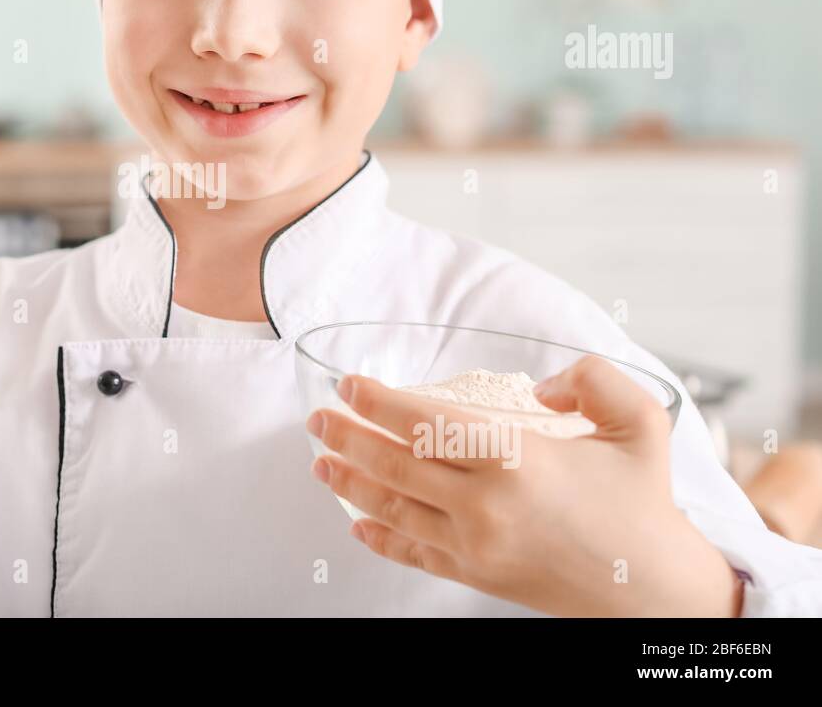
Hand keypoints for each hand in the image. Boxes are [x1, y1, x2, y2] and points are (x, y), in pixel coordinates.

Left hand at [307, 356, 744, 616]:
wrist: (652, 589)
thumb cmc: (643, 503)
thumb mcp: (638, 424)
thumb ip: (592, 380)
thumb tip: (539, 388)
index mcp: (518, 459)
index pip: (427, 423)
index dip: (380, 402)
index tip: (351, 385)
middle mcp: (486, 504)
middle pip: (396, 463)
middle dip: (347, 438)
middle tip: (318, 419)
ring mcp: (476, 545)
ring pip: (393, 508)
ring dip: (350, 483)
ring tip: (321, 463)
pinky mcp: (476, 575)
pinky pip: (413, 552)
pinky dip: (379, 536)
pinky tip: (357, 522)